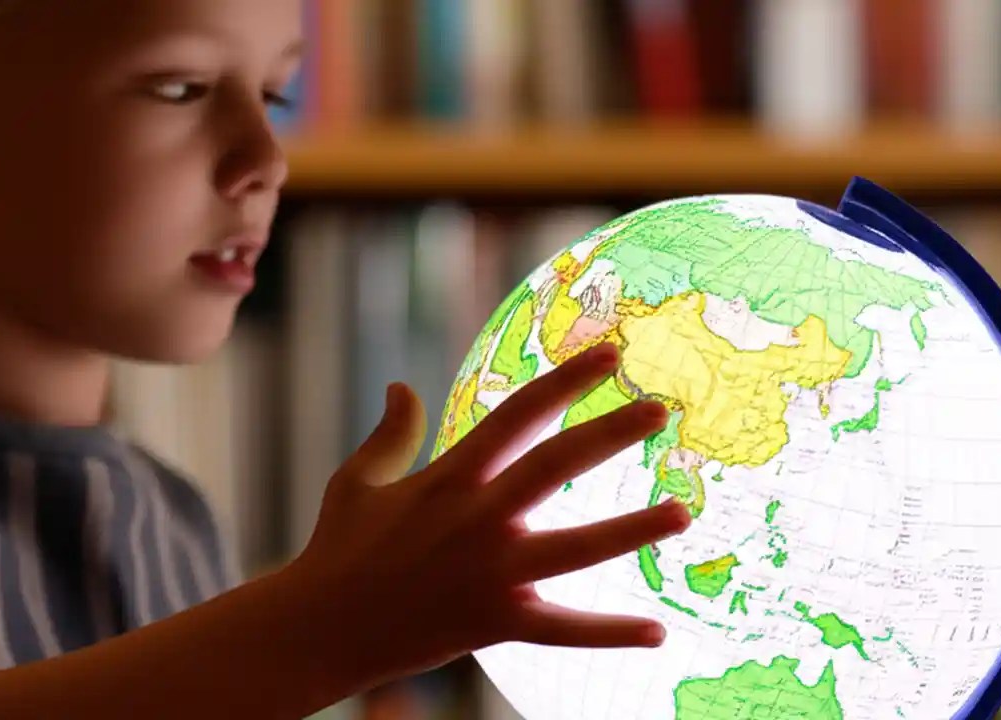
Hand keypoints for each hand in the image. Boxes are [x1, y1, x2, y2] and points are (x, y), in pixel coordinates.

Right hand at [281, 342, 690, 701]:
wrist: (319, 628)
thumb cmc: (337, 550)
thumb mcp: (356, 481)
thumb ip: (390, 434)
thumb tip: (399, 386)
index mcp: (450, 477)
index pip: (519, 414)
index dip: (566, 381)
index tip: (611, 355)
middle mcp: (478, 518)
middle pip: (558, 465)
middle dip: (610, 432)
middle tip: (659, 409)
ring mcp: (491, 572)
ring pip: (576, 548)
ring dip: (632, 530)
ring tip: (682, 513)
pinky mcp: (496, 622)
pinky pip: (563, 630)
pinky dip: (609, 633)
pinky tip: (657, 634)